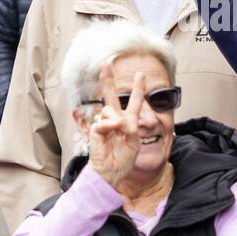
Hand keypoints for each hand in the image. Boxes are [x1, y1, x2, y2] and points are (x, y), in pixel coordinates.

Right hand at [87, 63, 144, 189]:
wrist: (111, 172)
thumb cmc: (123, 159)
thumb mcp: (134, 141)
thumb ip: (129, 126)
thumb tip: (116, 119)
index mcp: (128, 121)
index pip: (134, 102)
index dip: (137, 89)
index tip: (141, 75)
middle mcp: (115, 120)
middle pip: (111, 96)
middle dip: (108, 79)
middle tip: (106, 63)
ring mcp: (104, 124)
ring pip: (110, 109)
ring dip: (117, 120)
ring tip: (119, 132)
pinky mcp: (96, 130)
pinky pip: (102, 121)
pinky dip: (109, 126)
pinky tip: (111, 131)